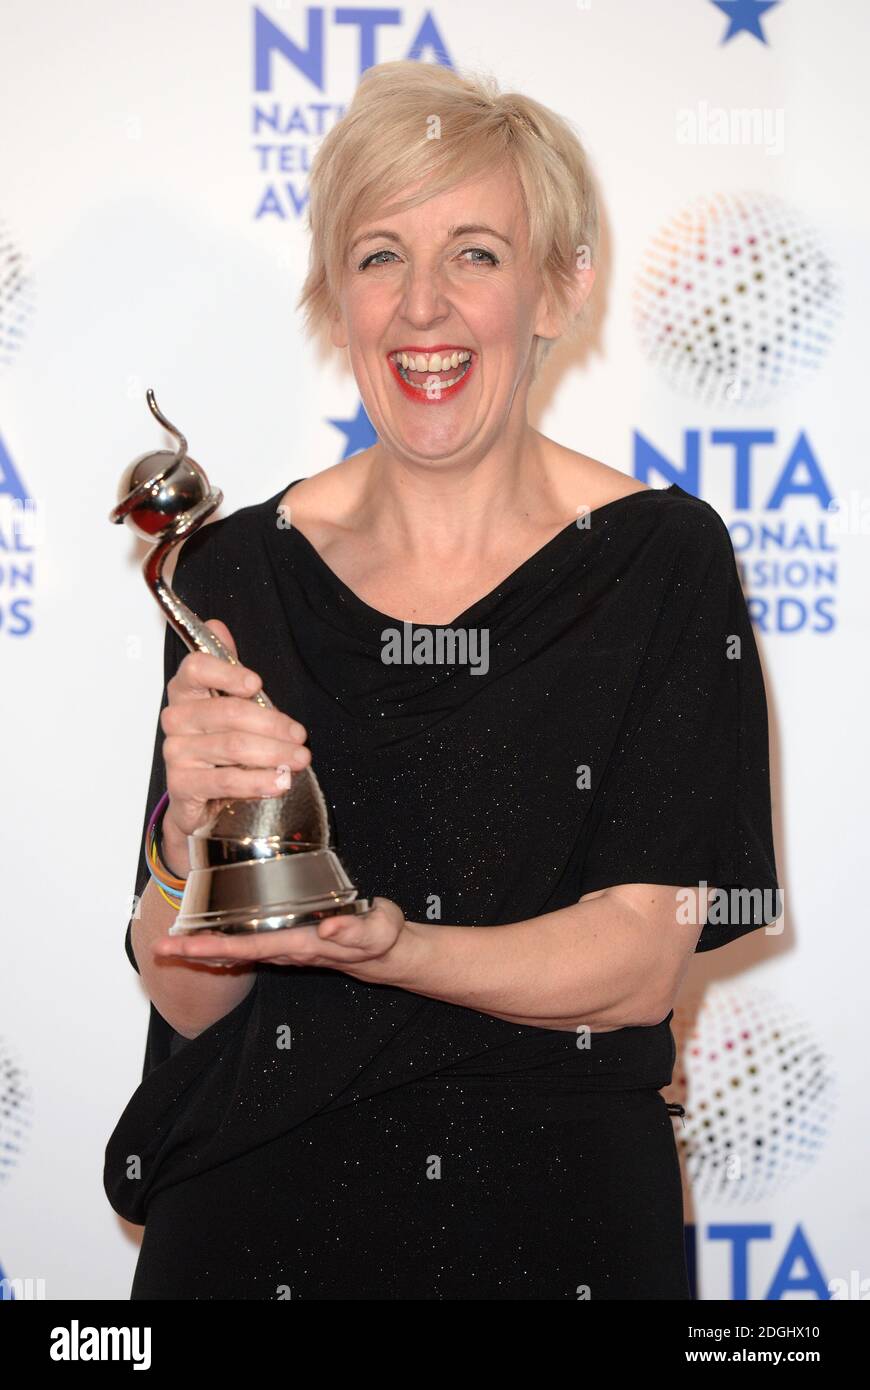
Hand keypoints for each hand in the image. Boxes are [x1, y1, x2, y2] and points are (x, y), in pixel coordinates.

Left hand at [152, 896, 408, 981]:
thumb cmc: (380, 938)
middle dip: (194, 952)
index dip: (213, 948)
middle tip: (158, 948)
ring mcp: (283, 949)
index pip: (247, 947)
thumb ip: (354, 929)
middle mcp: (285, 950)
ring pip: (236, 950)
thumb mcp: (377, 929)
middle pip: (232, 953)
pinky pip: (246, 945)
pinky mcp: (286, 942)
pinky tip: (203, 938)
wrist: (385, 953)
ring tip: (169, 943)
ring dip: (203, 948)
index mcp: (300, 944)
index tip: (182, 947)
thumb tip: (326, 926)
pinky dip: (221, 943)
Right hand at [161, 618, 311, 848]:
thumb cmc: (218, 744)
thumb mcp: (228, 703)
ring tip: (298, 759)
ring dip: (274, 754)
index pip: (196, 668)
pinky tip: (279, 782)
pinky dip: (258, 781)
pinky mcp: (182, 785)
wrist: (200, 797)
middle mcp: (177, 718)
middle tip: (300, 736)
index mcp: (186, 691)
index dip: (227, 672)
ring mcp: (176, 752)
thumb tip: (217, 625)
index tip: (257, 684)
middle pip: (228, 712)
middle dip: (273, 724)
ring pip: (233, 746)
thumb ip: (227, 668)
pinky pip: (226, 779)